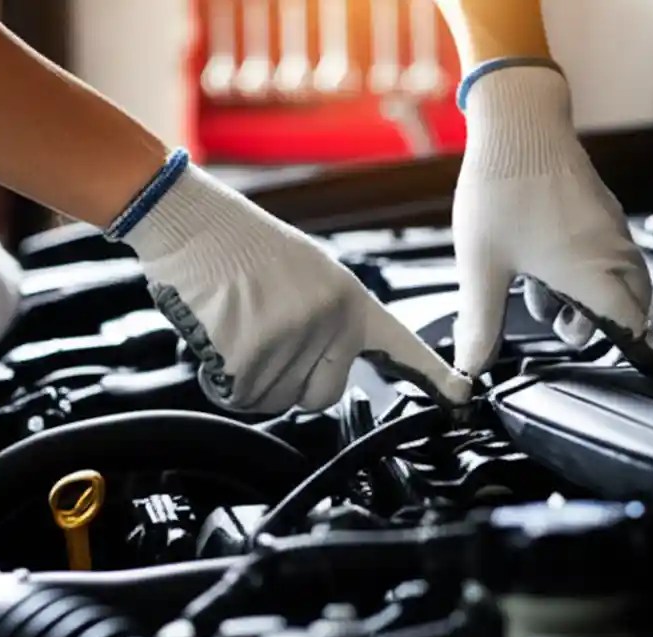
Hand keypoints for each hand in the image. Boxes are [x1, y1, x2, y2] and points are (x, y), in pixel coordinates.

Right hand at [112, 152, 471, 413]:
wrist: (191, 221)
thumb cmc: (236, 243)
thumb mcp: (304, 272)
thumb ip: (328, 318)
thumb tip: (325, 366)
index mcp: (347, 297)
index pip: (399, 344)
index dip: (432, 375)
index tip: (461, 397)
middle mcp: (329, 321)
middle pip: (323, 396)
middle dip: (292, 383)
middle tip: (264, 339)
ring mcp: (292, 341)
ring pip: (277, 401)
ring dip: (251, 379)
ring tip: (237, 327)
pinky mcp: (251, 358)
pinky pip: (240, 397)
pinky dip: (222, 379)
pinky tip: (217, 337)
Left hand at [451, 63, 652, 378]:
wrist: (518, 122)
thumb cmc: (503, 187)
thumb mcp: (481, 266)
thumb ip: (481, 322)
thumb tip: (471, 367)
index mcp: (591, 273)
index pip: (632, 327)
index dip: (640, 352)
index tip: (652, 369)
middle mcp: (611, 252)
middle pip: (632, 306)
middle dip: (603, 325)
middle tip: (567, 330)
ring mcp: (609, 229)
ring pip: (620, 279)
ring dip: (589, 297)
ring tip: (542, 296)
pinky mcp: (600, 210)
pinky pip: (608, 253)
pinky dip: (587, 270)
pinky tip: (542, 263)